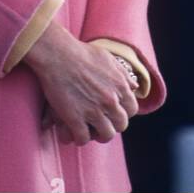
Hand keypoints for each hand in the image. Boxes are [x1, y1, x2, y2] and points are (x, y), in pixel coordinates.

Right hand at [23, 21, 139, 146]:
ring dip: (98, 134)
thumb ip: (123, 74)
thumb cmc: (82, 53)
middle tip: (102, 122)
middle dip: (113, 125)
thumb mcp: (108, 59)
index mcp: (120, 86)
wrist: (58, 55)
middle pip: (121, 125)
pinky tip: (73, 132)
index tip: (114, 112)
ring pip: (106, 135)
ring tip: (89, 130)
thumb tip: (134, 87)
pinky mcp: (75, 118)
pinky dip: (79, 138)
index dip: (123, 112)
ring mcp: (93, 111)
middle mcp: (110, 101)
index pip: (132, 109)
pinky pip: (83, 139)